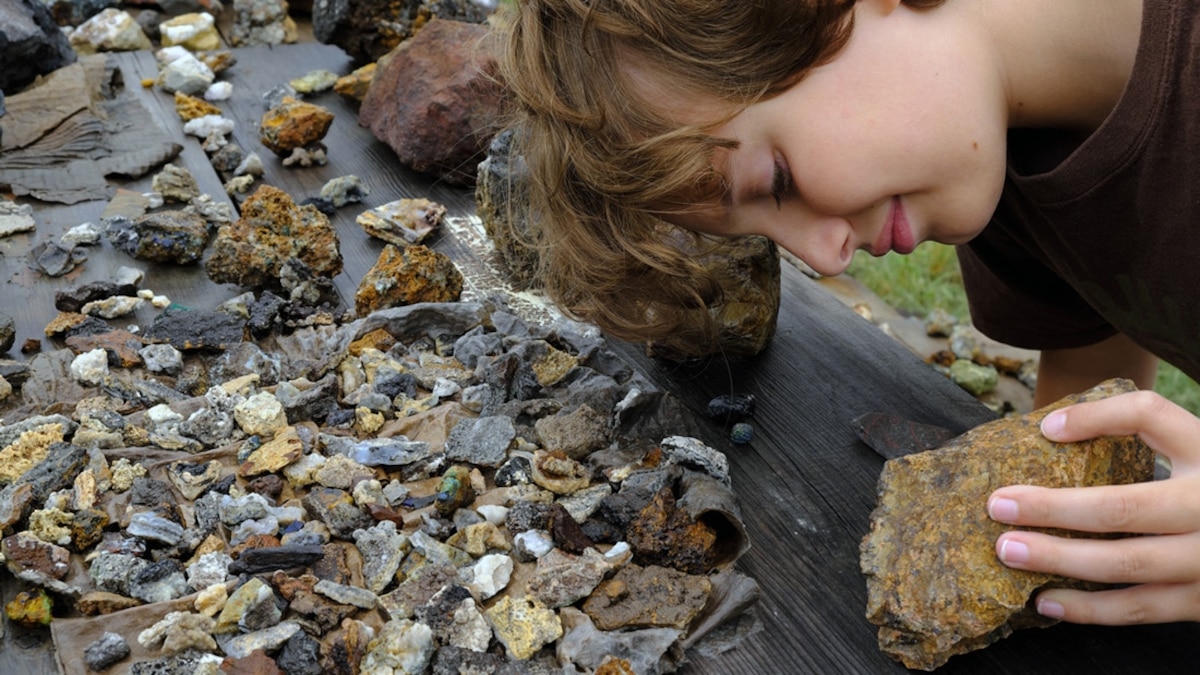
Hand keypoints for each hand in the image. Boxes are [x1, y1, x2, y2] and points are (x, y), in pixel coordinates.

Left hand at [987, 390, 1199, 624]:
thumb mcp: (1193, 445)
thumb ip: (1137, 426)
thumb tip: (1052, 428)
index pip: (1150, 415)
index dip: (1096, 417)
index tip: (1045, 430)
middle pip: (1121, 507)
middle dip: (1052, 508)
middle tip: (998, 506)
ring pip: (1124, 563)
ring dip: (1059, 559)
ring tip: (1008, 550)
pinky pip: (1140, 608)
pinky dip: (1089, 609)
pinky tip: (1045, 600)